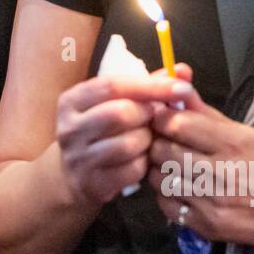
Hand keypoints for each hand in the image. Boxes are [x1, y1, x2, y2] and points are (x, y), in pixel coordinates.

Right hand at [55, 64, 194, 209]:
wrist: (73, 177)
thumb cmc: (101, 131)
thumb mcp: (114, 104)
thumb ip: (147, 86)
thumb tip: (183, 70)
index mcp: (72, 101)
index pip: (112, 86)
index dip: (150, 86)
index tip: (181, 88)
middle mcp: (69, 128)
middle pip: (119, 114)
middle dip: (147, 115)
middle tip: (155, 118)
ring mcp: (78, 158)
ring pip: (127, 144)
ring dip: (147, 141)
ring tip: (147, 139)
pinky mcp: (92, 183)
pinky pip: (132, 170)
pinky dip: (144, 164)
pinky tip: (141, 160)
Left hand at [144, 86, 253, 253]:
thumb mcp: (244, 133)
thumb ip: (205, 113)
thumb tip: (174, 87)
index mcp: (234, 143)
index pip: (178, 124)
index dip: (162, 118)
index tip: (162, 119)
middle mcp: (223, 173)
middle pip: (163, 151)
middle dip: (158, 143)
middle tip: (165, 142)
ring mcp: (212, 203)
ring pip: (159, 178)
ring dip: (159, 169)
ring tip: (173, 165)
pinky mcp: (205, 226)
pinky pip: (165, 204)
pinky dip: (165, 194)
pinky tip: (180, 188)